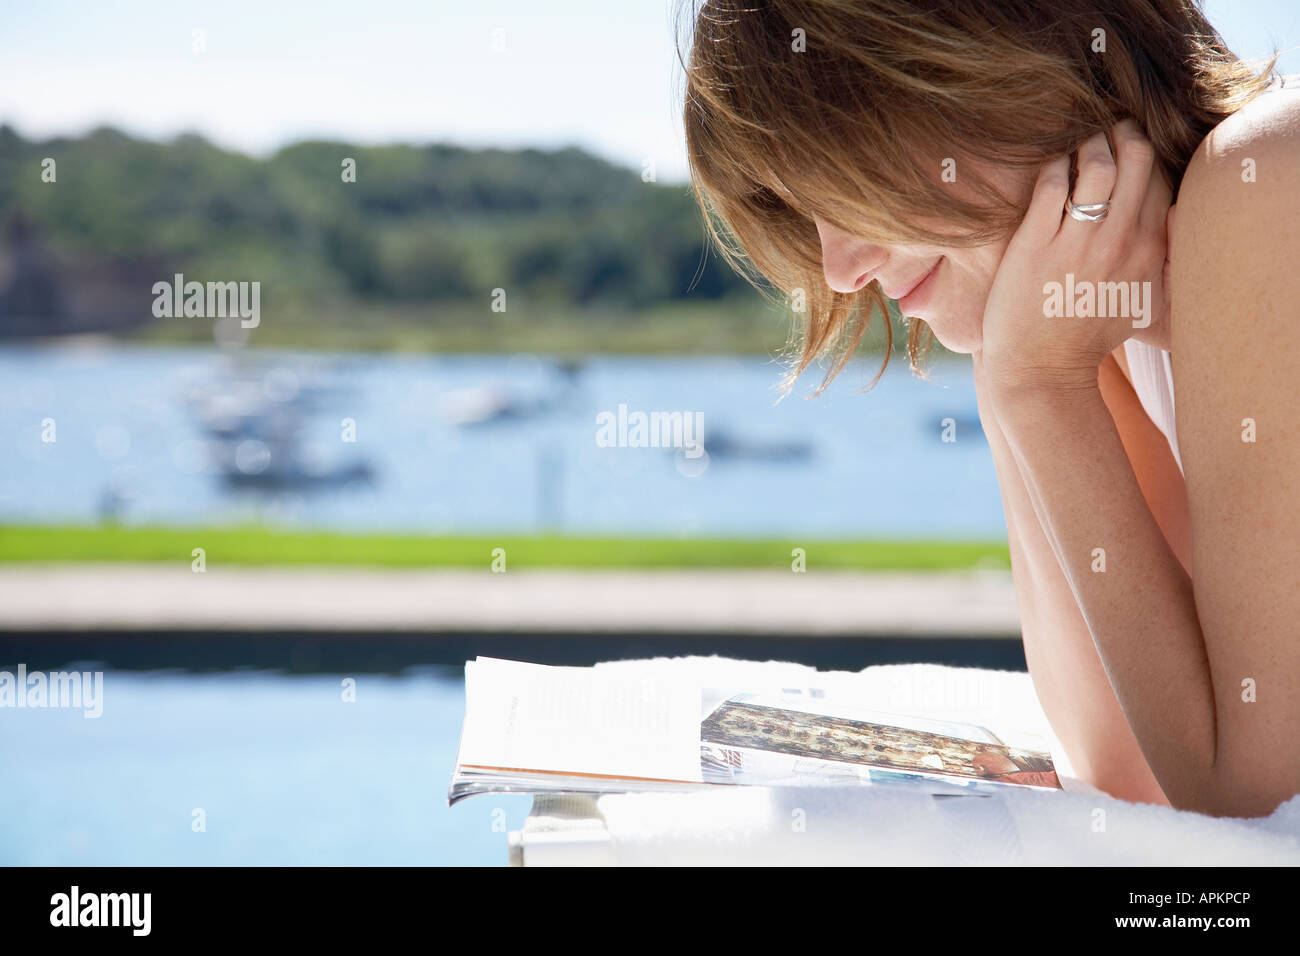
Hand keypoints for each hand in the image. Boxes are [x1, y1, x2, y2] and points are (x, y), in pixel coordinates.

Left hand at [980, 121, 1172, 400]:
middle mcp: (1118, 242)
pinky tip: (1050, 169)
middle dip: (1122, 134)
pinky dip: (1052, 166)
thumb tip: (1172, 221)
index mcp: (1147, 252)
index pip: (1159, 179)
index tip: (1128, 147)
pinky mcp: (1035, 245)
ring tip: (1077, 146)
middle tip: (1105, 132)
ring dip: (1087, 143)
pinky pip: (1050, 185)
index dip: (1143, 154)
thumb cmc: (1086, 336)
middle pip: (1135, 158)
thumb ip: (1162, 262)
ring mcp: (1076, 243)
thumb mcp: (1142, 303)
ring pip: (1095, 164)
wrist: (1042, 371)